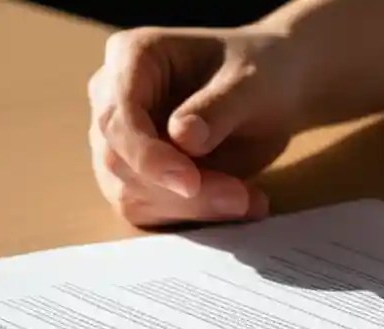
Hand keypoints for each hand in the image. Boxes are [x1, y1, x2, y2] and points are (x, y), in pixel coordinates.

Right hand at [88, 26, 303, 226]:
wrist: (272, 90)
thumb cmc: (259, 72)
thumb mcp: (251, 83)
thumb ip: (217, 108)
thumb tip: (182, 137)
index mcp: (131, 57)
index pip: (116, 116)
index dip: (147, 156)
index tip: (190, 182)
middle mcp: (111, 99)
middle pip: (119, 161)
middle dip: (178, 191)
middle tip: (241, 198)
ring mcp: (119, 142)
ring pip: (130, 194)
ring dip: (192, 208)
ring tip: (250, 199)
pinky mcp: (134, 178)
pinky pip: (149, 211)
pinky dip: (195, 216)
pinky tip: (239, 203)